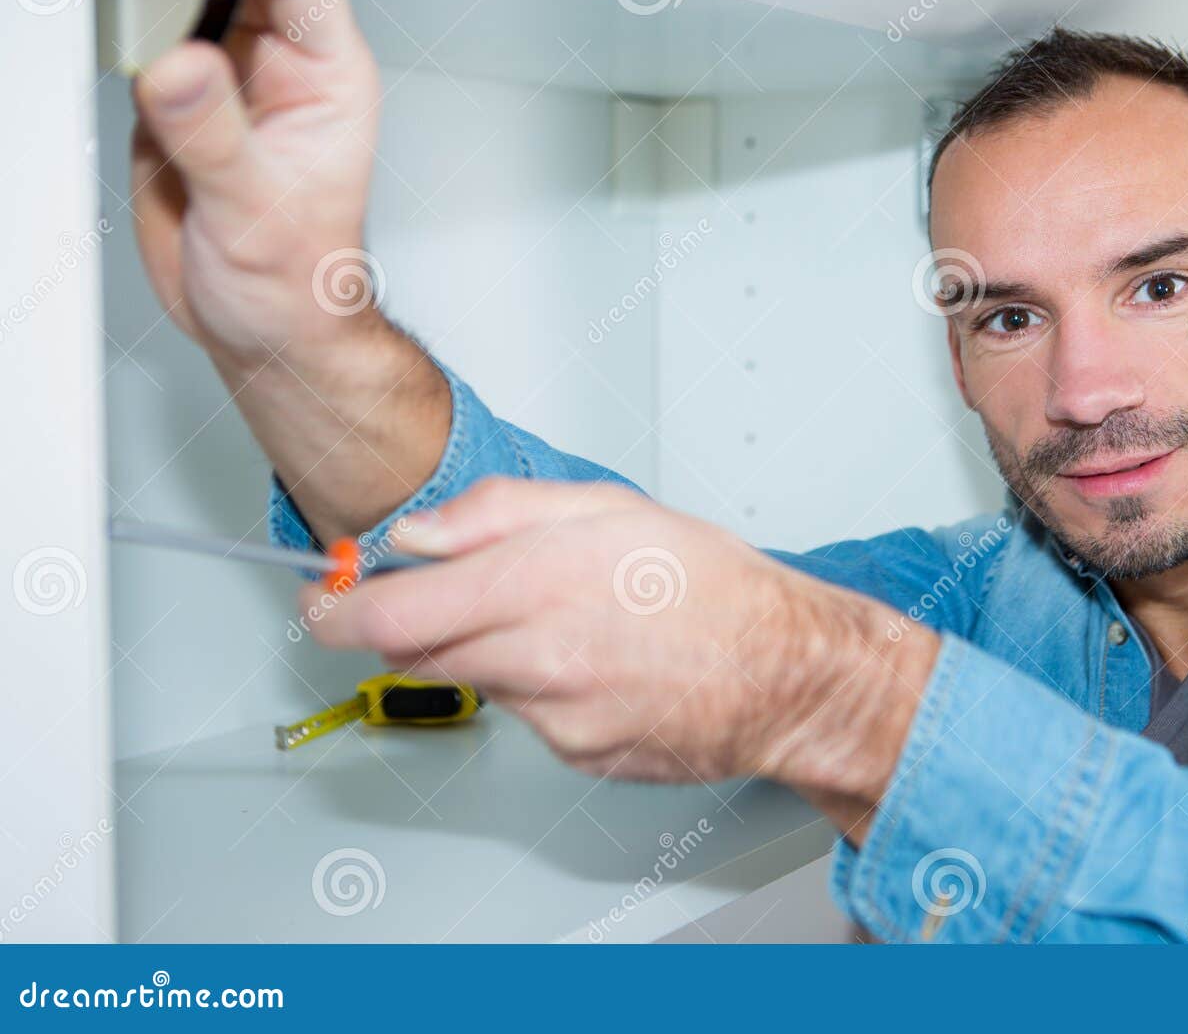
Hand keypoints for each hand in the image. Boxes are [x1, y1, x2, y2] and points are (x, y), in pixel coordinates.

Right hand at [95, 0, 382, 367]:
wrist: (260, 326)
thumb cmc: (297, 279)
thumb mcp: (260, 215)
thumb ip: (216, 137)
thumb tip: (180, 66)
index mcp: (327, 76)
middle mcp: (277, 64)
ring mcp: (223, 76)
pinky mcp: (173, 97)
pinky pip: (140, 32)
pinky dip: (113, 11)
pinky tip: (96, 0)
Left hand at [298, 479, 939, 834]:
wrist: (788, 674)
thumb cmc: (715, 587)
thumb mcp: (611, 508)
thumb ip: (499, 511)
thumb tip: (416, 534)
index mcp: (541, 581)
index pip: (395, 614)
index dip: (340, 612)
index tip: (323, 603)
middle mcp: (539, 656)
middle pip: (419, 655)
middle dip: (410, 627)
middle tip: (442, 596)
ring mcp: (556, 717)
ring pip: (476, 683)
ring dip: (489, 651)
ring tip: (564, 620)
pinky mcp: (577, 755)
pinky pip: (527, 717)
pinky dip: (539, 688)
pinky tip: (596, 663)